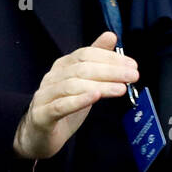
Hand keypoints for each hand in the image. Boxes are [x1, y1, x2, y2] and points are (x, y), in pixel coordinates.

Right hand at [12, 30, 138, 159]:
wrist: (39, 135)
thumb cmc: (64, 106)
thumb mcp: (83, 81)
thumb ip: (96, 60)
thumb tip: (110, 36)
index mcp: (63, 66)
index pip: (86, 54)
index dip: (110, 58)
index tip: (132, 65)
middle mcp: (52, 78)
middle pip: (82, 69)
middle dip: (110, 71)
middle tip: (132, 76)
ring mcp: (45, 96)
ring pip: (73, 86)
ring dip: (100, 86)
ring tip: (121, 89)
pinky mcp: (42, 115)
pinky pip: (60, 106)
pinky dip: (78, 100)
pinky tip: (94, 98)